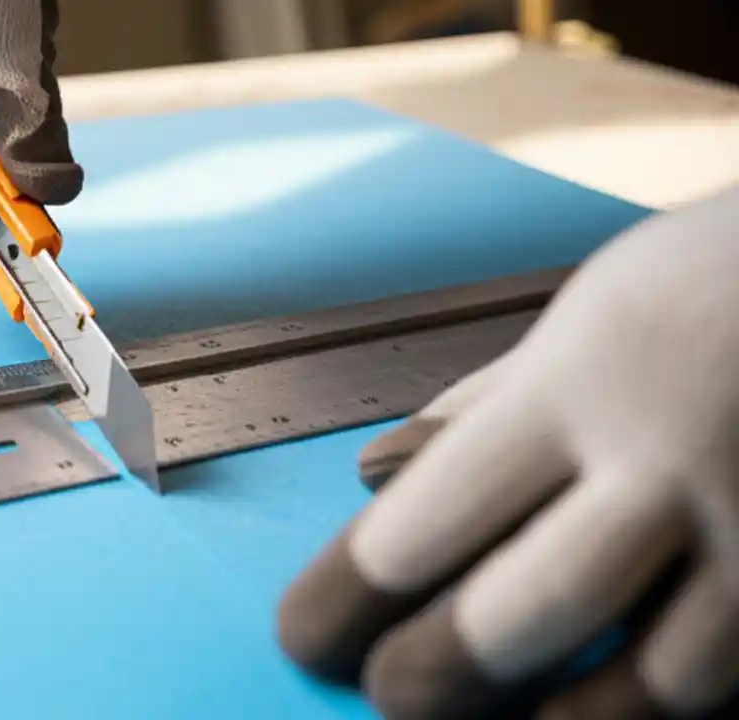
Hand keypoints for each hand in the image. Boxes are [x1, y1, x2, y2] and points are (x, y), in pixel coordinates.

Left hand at [278, 186, 738, 718]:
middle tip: (391, 689)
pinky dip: (657, 705)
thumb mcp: (580, 317)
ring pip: (645, 686)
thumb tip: (374, 474)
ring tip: (505, 717)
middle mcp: (662, 460)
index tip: (304, 635)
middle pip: (513, 620)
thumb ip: (487, 405)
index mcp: (572, 384)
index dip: (345, 598)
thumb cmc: (707, 288)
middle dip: (429, 677)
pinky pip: (729, 680)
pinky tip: (611, 700)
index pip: (424, 521)